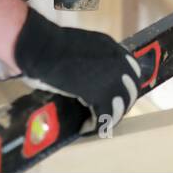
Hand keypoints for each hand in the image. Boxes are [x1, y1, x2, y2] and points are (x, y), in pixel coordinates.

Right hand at [0, 9, 141, 137]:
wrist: (41, 46)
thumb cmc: (52, 46)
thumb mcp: (83, 47)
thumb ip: (94, 61)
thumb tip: (93, 78)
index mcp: (114, 49)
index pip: (131, 73)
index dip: (123, 88)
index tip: (113, 98)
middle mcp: (118, 62)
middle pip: (130, 91)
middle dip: (119, 106)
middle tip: (105, 115)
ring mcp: (112, 78)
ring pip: (119, 106)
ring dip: (108, 118)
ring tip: (94, 123)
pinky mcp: (100, 93)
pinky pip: (104, 116)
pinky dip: (95, 125)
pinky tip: (84, 127)